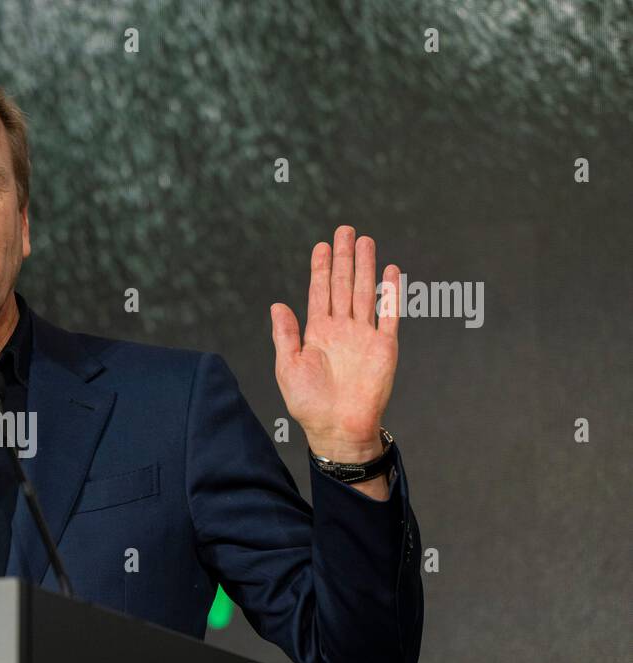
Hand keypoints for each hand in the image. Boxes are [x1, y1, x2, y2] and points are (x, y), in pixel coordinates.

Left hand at [270, 225, 399, 463]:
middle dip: (343, 258)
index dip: (320, 269)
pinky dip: (390, 293)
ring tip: (365, 241)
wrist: (338, 427)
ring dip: (365, 267)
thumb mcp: (288, 367)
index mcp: (318, 333)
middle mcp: (342, 329)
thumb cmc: (309, 403)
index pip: (319, 293)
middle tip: (344, 230)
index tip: (321, 245)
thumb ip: (285, 335)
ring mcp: (364, 335)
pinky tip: (390, 271)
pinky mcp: (385, 346)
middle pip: (344, 285)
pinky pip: (389, 314)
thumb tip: (277, 305)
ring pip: (365, 292)